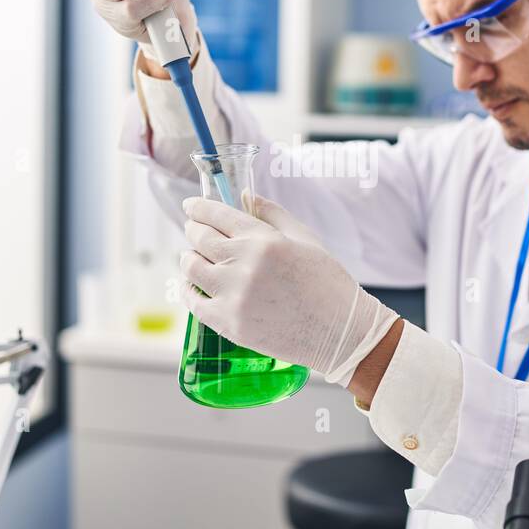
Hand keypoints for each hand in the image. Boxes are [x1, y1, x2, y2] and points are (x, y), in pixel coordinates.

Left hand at [179, 194, 398, 386]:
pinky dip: (188, 290)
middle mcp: (244, 264)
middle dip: (193, 228)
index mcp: (264, 240)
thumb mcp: (305, 237)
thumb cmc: (327, 282)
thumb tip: (245, 196)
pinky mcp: (230, 324)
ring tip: (192, 256)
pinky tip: (191, 285)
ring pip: (192, 268)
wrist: (340, 332)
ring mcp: (234, 296)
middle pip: (200, 238)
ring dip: (189, 257)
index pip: (218, 214)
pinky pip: (194, 302)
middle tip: (193, 228)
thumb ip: (272, 213)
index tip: (191, 205)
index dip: (199, 207)